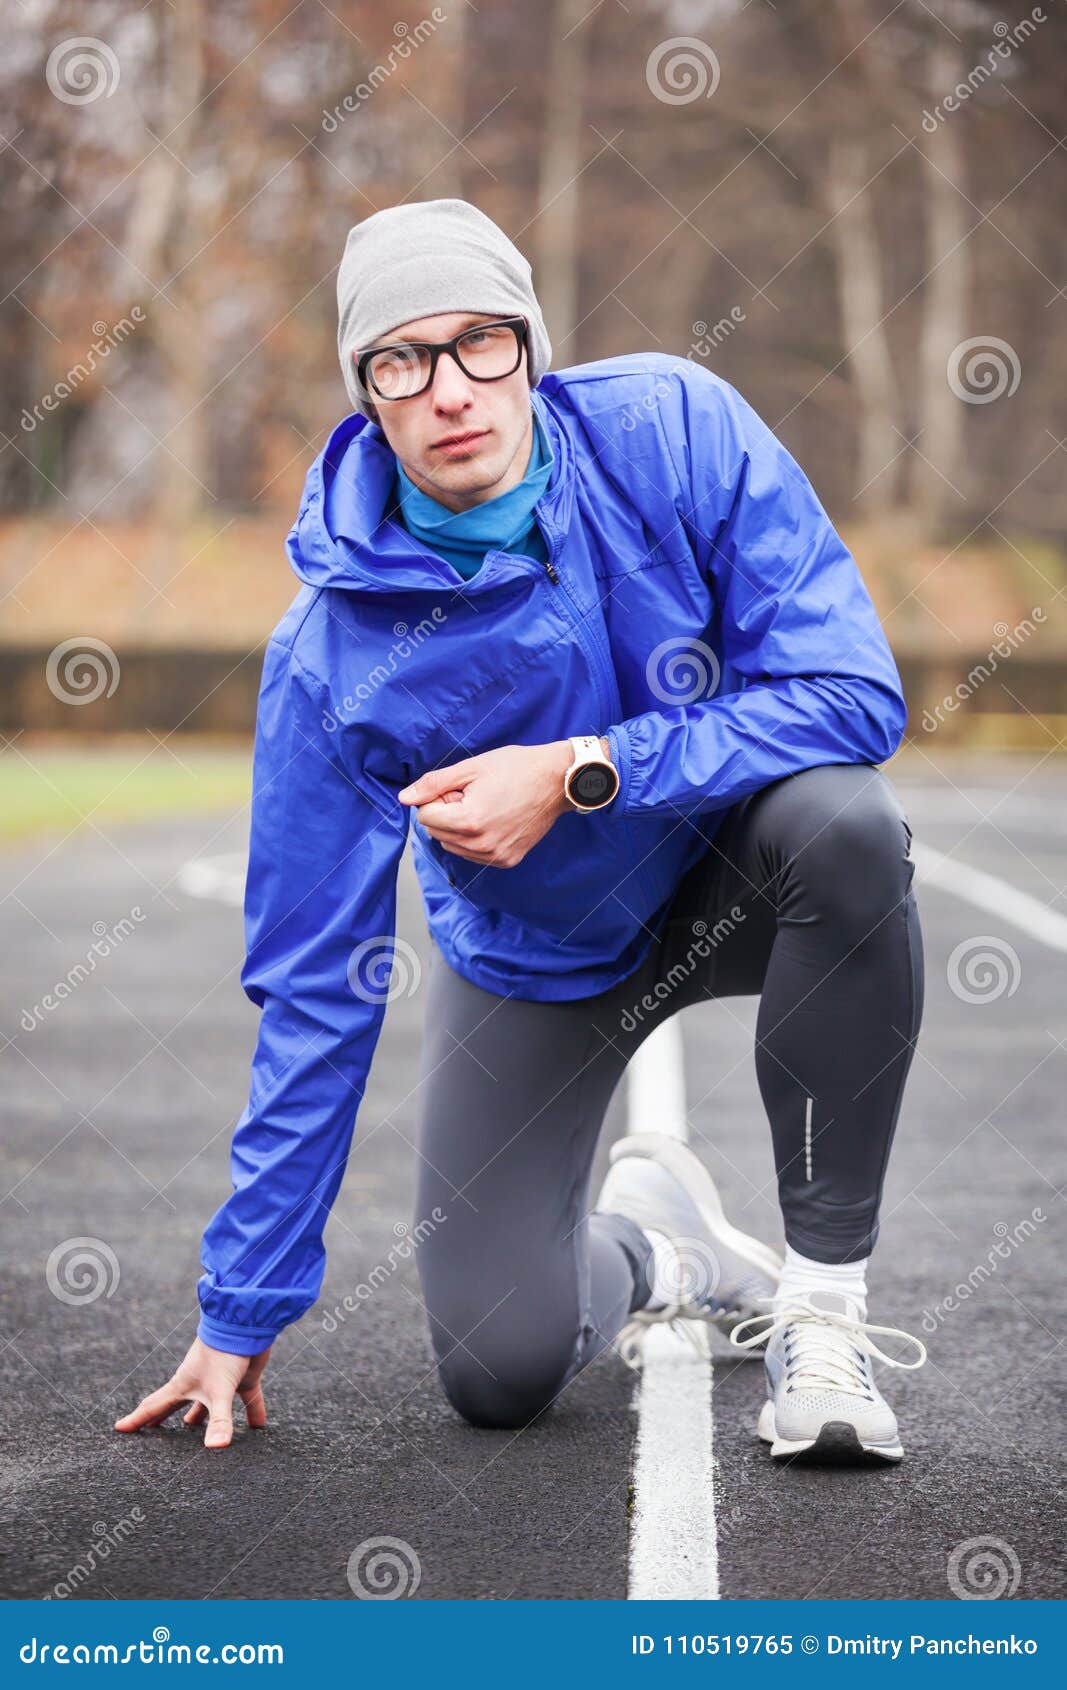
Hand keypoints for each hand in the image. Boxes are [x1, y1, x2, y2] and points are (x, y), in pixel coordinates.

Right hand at [114, 1336, 270, 1449]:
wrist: (247, 1322)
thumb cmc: (225, 1351)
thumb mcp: (220, 1390)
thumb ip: (219, 1420)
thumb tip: (216, 1447)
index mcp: (184, 1385)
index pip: (154, 1406)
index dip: (137, 1420)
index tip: (119, 1428)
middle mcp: (199, 1383)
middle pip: (177, 1405)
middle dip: (164, 1418)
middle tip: (153, 1429)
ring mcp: (221, 1380)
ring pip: (208, 1403)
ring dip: (201, 1416)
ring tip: (192, 1427)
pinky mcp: (242, 1377)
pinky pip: (246, 1399)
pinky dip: (251, 1411)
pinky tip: (257, 1425)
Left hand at [398, 741, 573, 867]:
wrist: (557, 781)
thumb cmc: (516, 768)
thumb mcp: (470, 768)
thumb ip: (433, 784)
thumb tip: (404, 798)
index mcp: (469, 821)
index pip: (425, 817)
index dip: (437, 798)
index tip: (459, 788)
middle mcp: (481, 846)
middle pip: (436, 833)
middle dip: (446, 814)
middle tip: (473, 796)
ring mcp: (495, 856)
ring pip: (452, 846)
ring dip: (459, 828)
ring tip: (485, 807)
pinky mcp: (507, 860)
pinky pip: (473, 855)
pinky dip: (475, 839)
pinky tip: (495, 819)